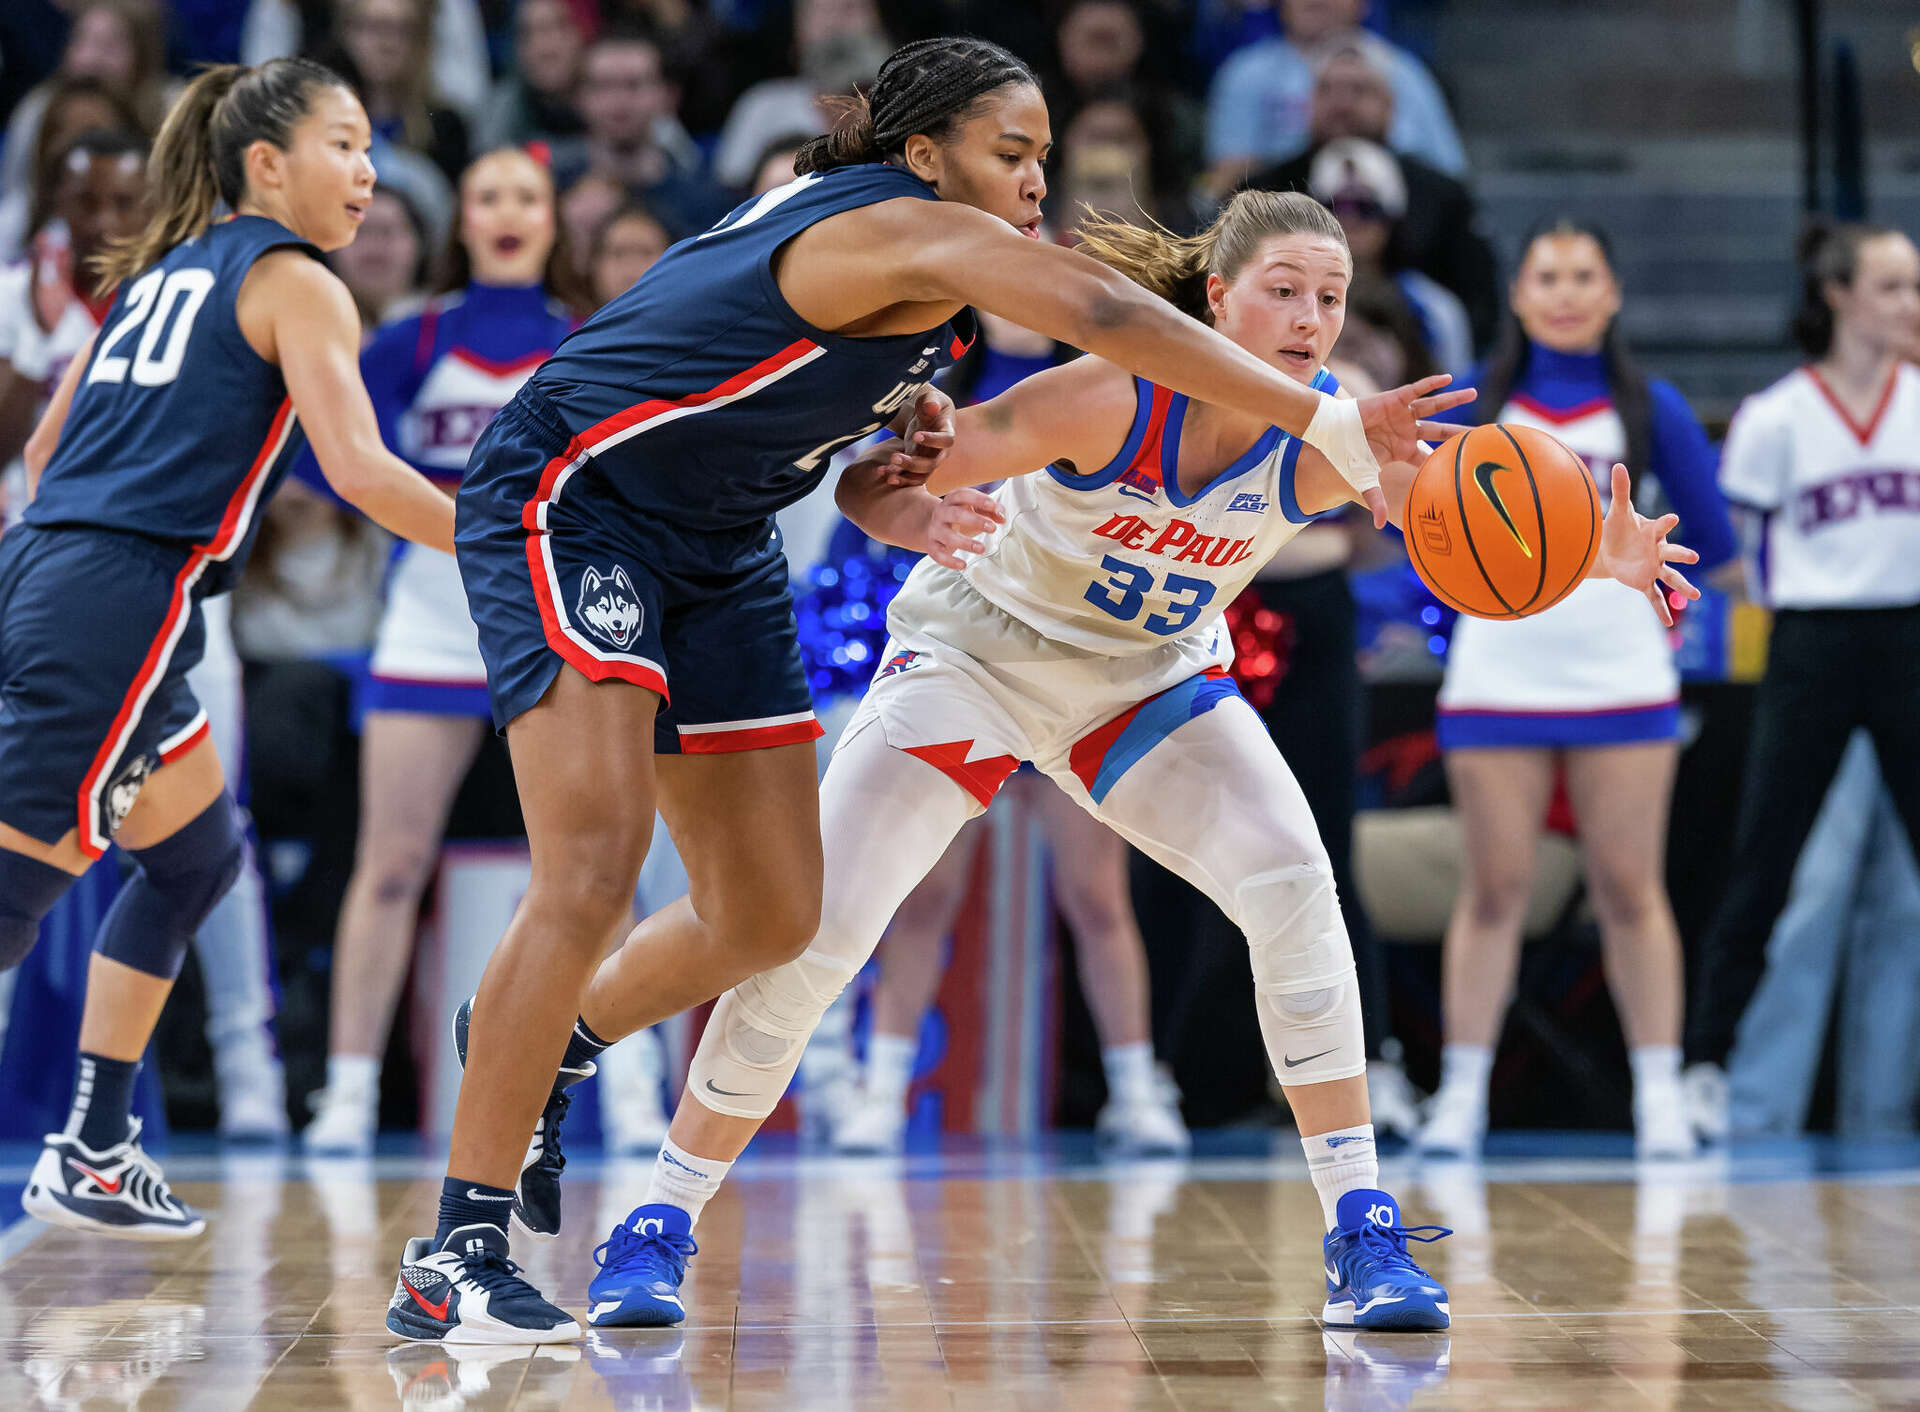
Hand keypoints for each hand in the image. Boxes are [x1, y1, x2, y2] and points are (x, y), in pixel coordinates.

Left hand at [882, 390, 957, 486]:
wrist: (924, 413)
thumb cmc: (929, 402)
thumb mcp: (931, 397)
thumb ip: (931, 401)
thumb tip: (932, 406)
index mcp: (947, 431)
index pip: (946, 440)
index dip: (933, 440)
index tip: (916, 436)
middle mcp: (940, 450)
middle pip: (932, 464)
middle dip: (913, 463)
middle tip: (893, 457)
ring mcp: (928, 460)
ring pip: (920, 475)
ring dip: (904, 477)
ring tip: (887, 474)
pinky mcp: (916, 464)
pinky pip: (909, 476)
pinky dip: (896, 476)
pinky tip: (881, 472)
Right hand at [926, 487, 1004, 570]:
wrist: (930, 525)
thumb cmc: (958, 516)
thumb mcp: (972, 509)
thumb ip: (989, 511)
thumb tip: (1002, 517)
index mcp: (952, 500)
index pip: (963, 495)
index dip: (978, 500)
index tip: (993, 506)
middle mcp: (942, 513)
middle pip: (956, 515)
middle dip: (975, 521)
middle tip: (992, 528)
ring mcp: (936, 530)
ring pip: (948, 536)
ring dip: (965, 543)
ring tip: (982, 548)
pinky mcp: (932, 546)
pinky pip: (939, 555)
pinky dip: (950, 561)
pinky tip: (963, 565)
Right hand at [1354, 375, 1476, 526]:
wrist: (1330, 432)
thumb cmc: (1345, 454)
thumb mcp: (1363, 479)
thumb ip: (1376, 500)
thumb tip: (1380, 526)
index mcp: (1403, 450)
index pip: (1429, 457)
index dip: (1445, 463)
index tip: (1466, 467)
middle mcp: (1407, 432)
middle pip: (1441, 432)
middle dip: (1461, 434)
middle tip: (1483, 435)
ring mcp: (1402, 415)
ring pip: (1434, 407)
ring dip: (1453, 400)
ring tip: (1473, 393)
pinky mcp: (1394, 399)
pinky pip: (1416, 389)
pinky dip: (1432, 384)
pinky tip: (1448, 379)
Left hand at [1599, 462, 1700, 625]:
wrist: (1607, 549)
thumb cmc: (1616, 528)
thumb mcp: (1618, 511)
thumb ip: (1620, 490)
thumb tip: (1618, 465)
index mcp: (1653, 532)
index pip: (1661, 525)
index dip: (1666, 522)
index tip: (1672, 518)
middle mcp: (1658, 550)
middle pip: (1672, 553)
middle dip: (1682, 554)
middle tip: (1692, 556)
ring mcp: (1654, 568)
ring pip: (1671, 578)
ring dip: (1683, 586)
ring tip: (1697, 595)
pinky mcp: (1645, 582)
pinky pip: (1655, 598)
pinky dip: (1661, 610)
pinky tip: (1668, 624)